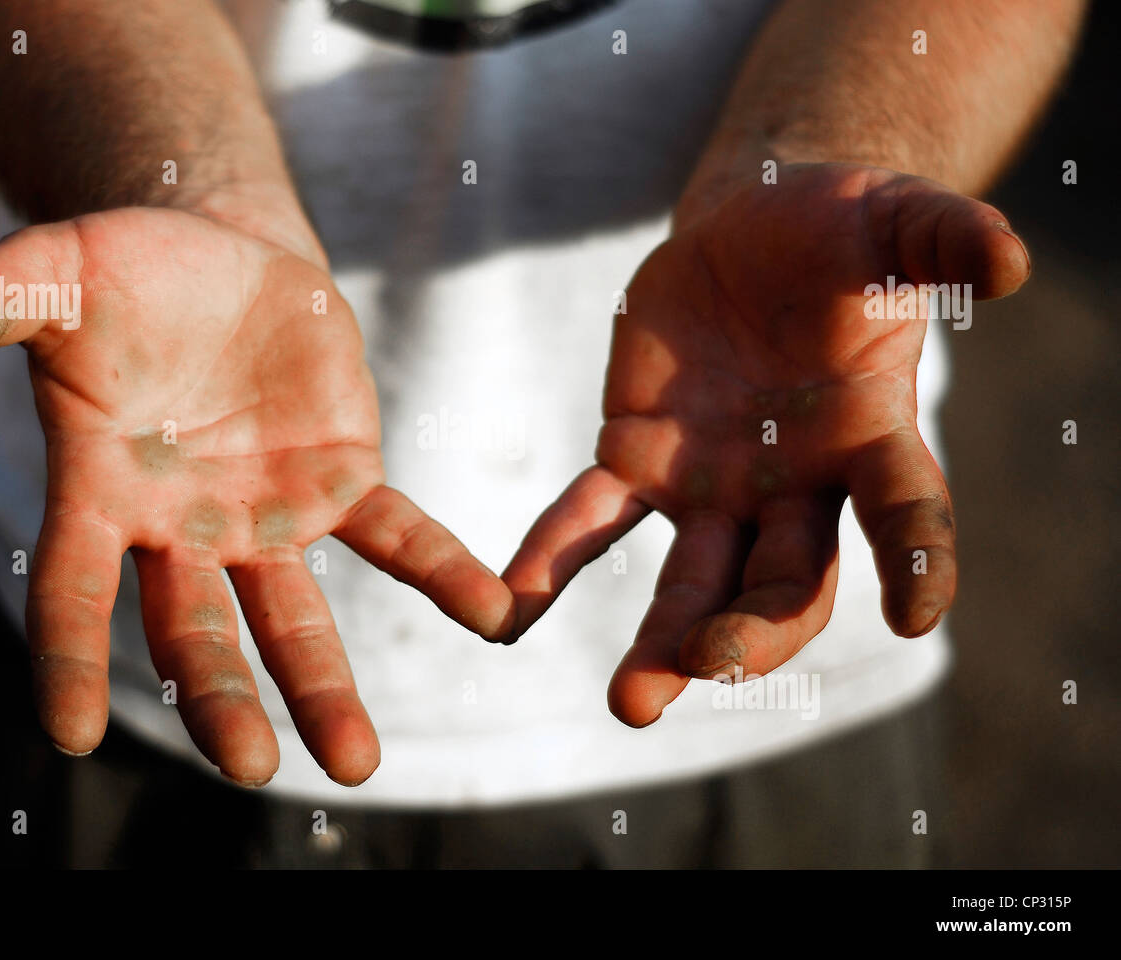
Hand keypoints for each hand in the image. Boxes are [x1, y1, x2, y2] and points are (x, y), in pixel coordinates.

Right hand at [0, 207, 513, 784]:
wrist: (223, 259)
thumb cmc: (127, 274)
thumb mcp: (58, 271)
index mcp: (102, 492)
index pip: (74, 588)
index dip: (67, 656)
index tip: (67, 735)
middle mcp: (183, 528)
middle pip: (196, 633)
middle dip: (221, 700)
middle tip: (252, 769)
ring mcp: (266, 516)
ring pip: (294, 616)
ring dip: (326, 687)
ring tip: (357, 764)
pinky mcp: (342, 484)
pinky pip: (394, 538)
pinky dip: (441, 572)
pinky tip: (492, 612)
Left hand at [504, 163, 1029, 726]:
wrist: (750, 230)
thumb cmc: (842, 230)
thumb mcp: (897, 218)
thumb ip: (946, 238)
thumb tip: (1011, 262)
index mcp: (870, 435)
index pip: (904, 512)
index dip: (916, 562)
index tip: (915, 616)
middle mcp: (794, 485)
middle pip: (785, 581)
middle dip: (755, 628)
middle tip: (713, 663)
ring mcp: (712, 484)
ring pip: (693, 580)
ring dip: (664, 641)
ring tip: (631, 699)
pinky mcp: (637, 458)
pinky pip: (589, 519)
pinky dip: (552, 564)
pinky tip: (511, 614)